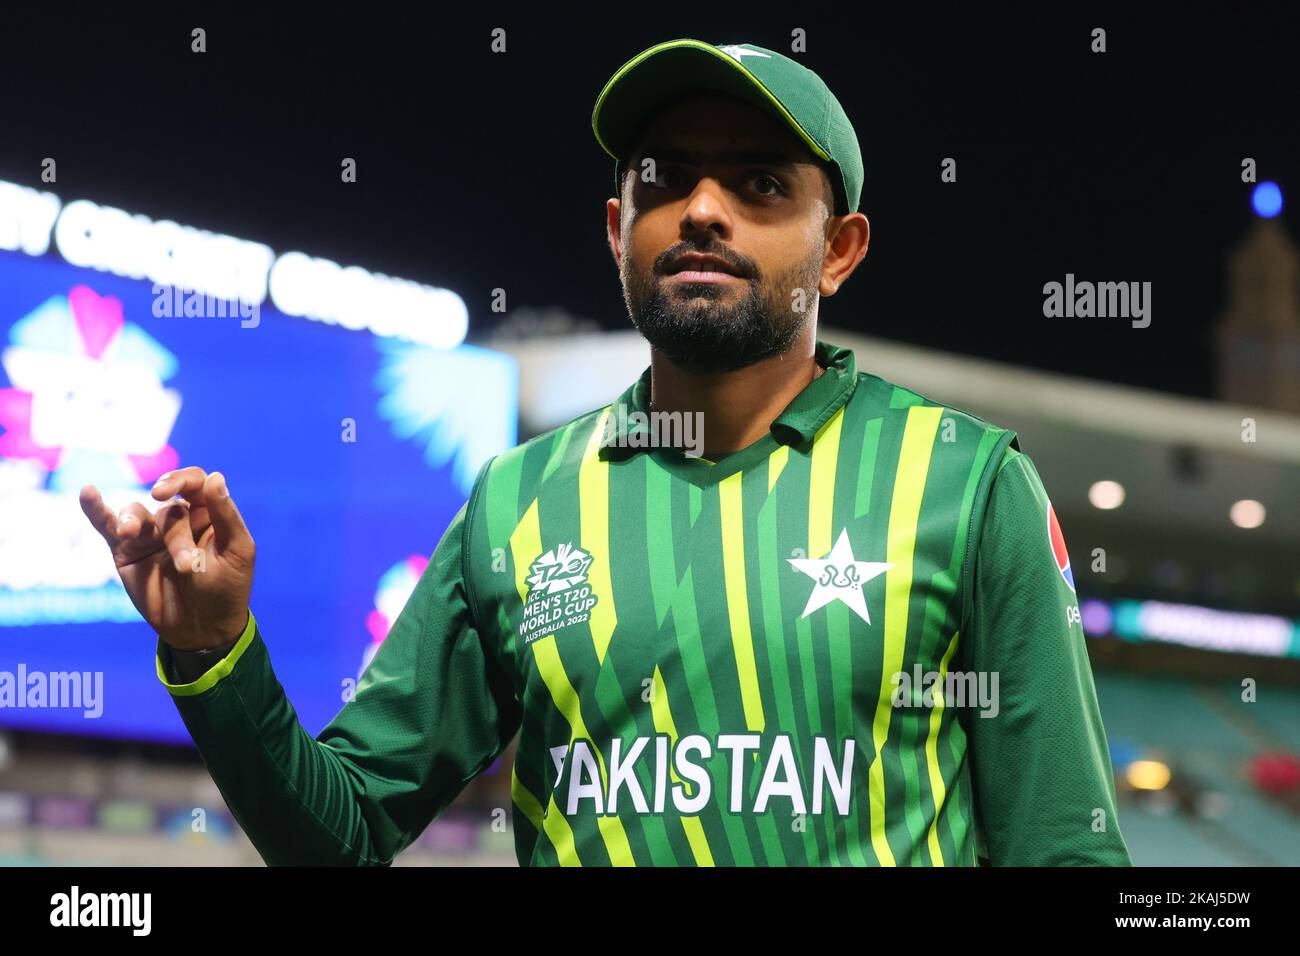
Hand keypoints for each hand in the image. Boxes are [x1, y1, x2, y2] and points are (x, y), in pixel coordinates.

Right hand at [79, 467, 254, 650]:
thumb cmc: (227, 589)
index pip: (193, 482)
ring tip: (128, 535)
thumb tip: (215, 476)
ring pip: (136, 514)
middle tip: (185, 565)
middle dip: (176, 536)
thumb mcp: (237, 551)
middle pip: (169, 508)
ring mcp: (150, 535)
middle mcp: (178, 520)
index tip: (163, 492)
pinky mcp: (127, 552)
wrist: (202, 630)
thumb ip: (225, 515)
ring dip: (132, 523)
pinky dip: (96, 509)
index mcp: (208, 514)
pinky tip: (88, 493)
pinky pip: (108, 526)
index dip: (179, 480)